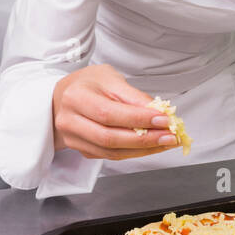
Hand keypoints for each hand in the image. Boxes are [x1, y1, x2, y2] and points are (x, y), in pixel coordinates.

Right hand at [51, 64, 181, 159]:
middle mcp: (70, 121)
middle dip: (144, 139)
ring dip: (143, 150)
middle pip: (109, 138)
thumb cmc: (88, 84)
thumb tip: (157, 111)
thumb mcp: (110, 78)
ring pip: (111, 152)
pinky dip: (133, 153)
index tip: (164, 119)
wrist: (64, 96)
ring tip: (165, 142)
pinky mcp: (81, 150)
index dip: (138, 118)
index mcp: (75, 97)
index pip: (109, 113)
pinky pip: (110, 156)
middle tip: (170, 136)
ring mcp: (73, 139)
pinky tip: (150, 146)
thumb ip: (132, 95)